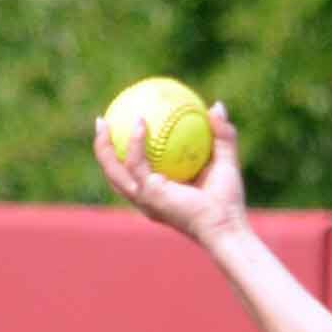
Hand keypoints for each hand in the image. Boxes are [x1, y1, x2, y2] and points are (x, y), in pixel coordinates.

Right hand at [92, 100, 247, 246]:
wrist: (226, 225)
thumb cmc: (228, 200)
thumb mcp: (225, 161)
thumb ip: (222, 135)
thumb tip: (216, 106)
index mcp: (159, 192)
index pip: (135, 171)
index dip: (125, 149)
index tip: (124, 124)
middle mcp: (147, 198)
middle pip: (114, 173)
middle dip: (102, 149)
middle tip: (102, 122)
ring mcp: (145, 199)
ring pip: (114, 171)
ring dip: (103, 146)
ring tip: (103, 122)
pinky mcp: (150, 195)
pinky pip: (136, 164)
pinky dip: (135, 143)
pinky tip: (139, 123)